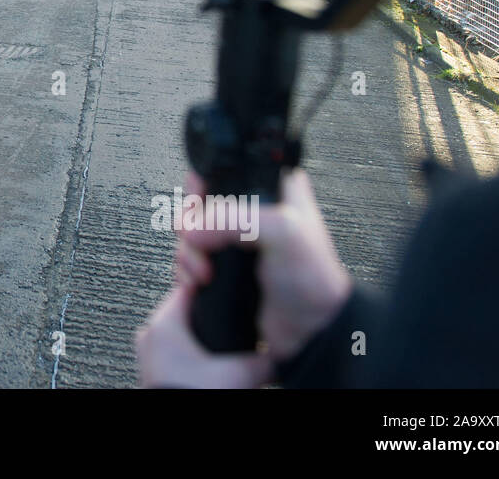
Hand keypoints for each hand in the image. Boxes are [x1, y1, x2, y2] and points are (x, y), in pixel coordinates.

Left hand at [137, 285, 273, 387]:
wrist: (177, 433)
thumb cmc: (192, 396)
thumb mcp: (238, 374)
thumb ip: (264, 359)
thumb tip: (283, 356)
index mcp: (163, 323)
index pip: (189, 288)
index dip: (212, 285)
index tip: (230, 287)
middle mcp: (150, 335)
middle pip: (185, 311)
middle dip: (210, 316)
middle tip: (233, 320)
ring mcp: (149, 356)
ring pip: (179, 335)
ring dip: (200, 338)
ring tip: (224, 346)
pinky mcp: (154, 374)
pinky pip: (175, 355)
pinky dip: (192, 356)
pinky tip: (210, 366)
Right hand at [138, 168, 353, 387]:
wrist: (309, 329)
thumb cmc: (312, 278)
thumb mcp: (283, 231)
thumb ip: (235, 219)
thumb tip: (194, 228)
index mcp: (270, 186)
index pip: (222, 169)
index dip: (203, 186)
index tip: (202, 209)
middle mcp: (250, 207)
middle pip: (198, 200)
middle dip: (190, 225)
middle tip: (201, 242)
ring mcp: (234, 236)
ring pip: (189, 230)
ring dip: (188, 253)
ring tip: (205, 271)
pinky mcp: (222, 262)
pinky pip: (188, 256)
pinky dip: (186, 269)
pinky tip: (201, 280)